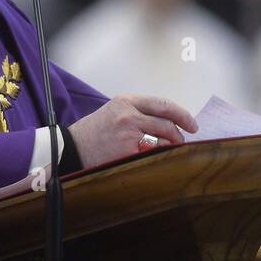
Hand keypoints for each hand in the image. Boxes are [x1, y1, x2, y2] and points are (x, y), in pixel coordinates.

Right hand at [67, 95, 198, 168]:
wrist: (69, 148)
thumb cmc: (94, 132)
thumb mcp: (114, 111)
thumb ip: (139, 112)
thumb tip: (169, 122)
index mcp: (126, 101)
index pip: (164, 104)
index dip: (182, 115)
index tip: (192, 125)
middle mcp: (128, 114)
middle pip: (167, 123)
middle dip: (178, 135)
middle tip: (181, 143)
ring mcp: (128, 133)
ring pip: (163, 139)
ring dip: (170, 147)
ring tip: (167, 152)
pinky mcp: (126, 151)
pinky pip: (152, 154)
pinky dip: (158, 157)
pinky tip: (155, 160)